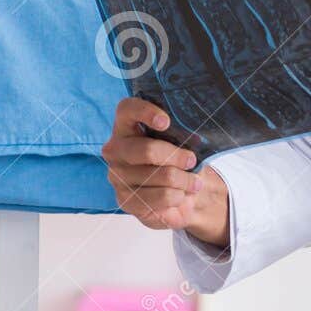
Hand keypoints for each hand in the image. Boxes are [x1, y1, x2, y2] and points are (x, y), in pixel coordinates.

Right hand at [102, 97, 230, 247]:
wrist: (178, 194)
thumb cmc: (176, 161)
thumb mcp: (181, 143)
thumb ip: (182, 135)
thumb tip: (195, 138)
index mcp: (126, 127)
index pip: (127, 110)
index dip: (145, 112)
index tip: (166, 122)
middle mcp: (115, 150)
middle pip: (148, 150)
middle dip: (177, 157)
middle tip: (192, 161)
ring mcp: (117, 176)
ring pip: (161, 176)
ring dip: (185, 180)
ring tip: (193, 183)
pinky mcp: (125, 200)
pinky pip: (162, 197)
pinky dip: (179, 196)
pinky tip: (180, 195)